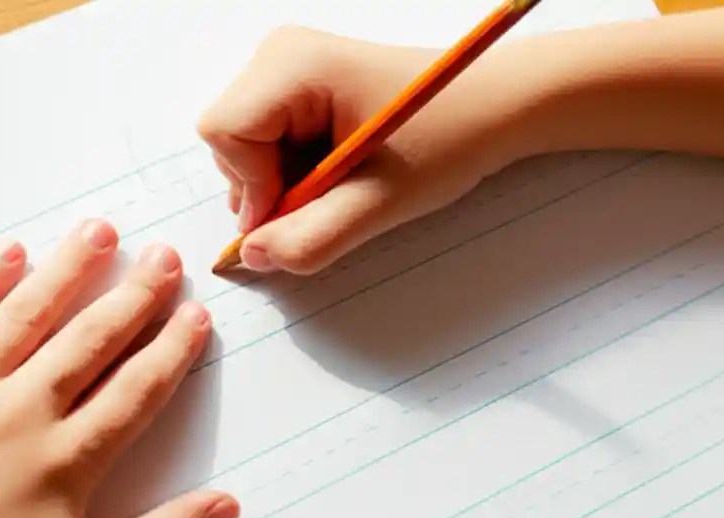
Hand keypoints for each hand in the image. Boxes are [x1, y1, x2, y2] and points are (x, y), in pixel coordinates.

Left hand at [0, 221, 239, 517]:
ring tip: (100, 231)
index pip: (135, 391)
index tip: (196, 315)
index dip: (171, 350)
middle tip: (164, 258)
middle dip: (134, 295)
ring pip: (25, 314)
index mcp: (65, 460)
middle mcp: (18, 412)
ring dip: (67, 269)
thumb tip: (229, 507)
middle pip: (89, 340)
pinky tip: (9, 252)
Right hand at [198, 26, 534, 273]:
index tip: (300, 213)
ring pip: (244, 149)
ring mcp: (287, 67)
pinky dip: (295, 173)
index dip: (252, 188)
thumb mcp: (380, 202)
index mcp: (294, 64)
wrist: (499, 105)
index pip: (224, 134)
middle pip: (228, 142)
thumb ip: (312, 237)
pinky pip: (267, 144)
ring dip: (284, 185)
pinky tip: (340, 173)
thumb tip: (254, 256)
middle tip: (334, 199)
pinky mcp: (299, 86)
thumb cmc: (451, 136)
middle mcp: (280, 55)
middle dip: (268, 188)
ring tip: (345, 184)